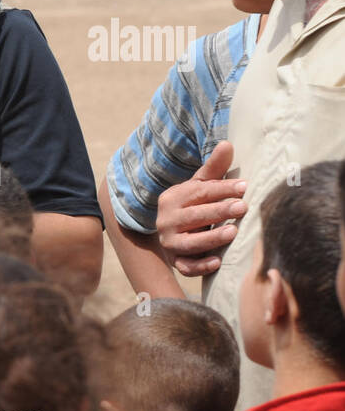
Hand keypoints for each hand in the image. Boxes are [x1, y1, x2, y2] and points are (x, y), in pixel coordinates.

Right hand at [156, 141, 247, 276]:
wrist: (170, 233)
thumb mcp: (199, 186)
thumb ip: (214, 168)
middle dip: (219, 211)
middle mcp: (167, 220)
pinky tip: (217, 262)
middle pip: (194, 216)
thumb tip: (227, 143)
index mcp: (172, 198)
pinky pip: (185, 266)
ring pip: (188, 243)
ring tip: (232, 233)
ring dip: (210, 238)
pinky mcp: (175, 261)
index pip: (199, 192)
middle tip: (243, 207)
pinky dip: (199, 266)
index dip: (222, 189)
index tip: (244, 186)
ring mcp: (169, 242)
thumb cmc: (192, 205)